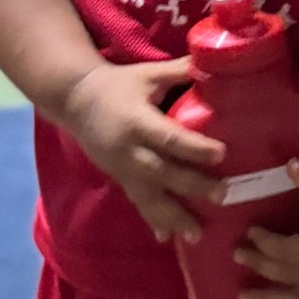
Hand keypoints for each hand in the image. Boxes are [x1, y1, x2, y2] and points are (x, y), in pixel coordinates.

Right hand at [59, 58, 224, 241]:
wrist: (75, 100)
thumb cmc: (119, 84)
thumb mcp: (148, 74)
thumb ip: (181, 71)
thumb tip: (216, 60)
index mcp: (137, 121)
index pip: (168, 137)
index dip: (194, 147)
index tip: (221, 154)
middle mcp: (128, 150)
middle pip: (162, 172)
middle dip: (191, 186)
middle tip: (223, 196)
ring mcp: (122, 168)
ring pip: (149, 196)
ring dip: (173, 216)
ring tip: (198, 235)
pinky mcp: (119, 178)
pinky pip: (137, 202)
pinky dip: (152, 220)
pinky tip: (167, 239)